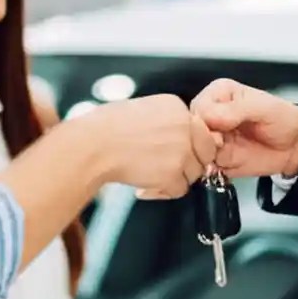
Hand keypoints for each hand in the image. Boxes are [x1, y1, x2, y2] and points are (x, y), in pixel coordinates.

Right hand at [86, 94, 217, 197]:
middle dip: (190, 163)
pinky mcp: (173, 172)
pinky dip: (163, 192)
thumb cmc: (105, 128)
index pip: (200, 130)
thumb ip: (166, 121)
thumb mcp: (142, 110)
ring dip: (175, 179)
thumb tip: (178, 137)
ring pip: (194, 173)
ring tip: (150, 176)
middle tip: (169, 169)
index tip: (176, 153)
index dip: (190, 145)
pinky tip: (145, 186)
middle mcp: (184, 126)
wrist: (92, 145)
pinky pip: (179, 190)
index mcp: (176, 106)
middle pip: (205, 152)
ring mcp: (181, 150)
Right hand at [189, 78, 297, 178]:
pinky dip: (212, 169)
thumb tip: (212, 117)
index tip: (221, 128)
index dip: (206, 120)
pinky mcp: (217, 159)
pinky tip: (225, 165)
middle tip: (222, 143)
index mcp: (219, 95)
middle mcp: (211, 116)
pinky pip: (205, 167)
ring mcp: (213, 139)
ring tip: (226, 153)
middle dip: (204, 140)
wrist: (295, 146)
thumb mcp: (264, 108)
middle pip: (191, 131)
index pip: (198, 108)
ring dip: (207, 156)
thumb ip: (237, 110)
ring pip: (196, 150)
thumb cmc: (283, 119)